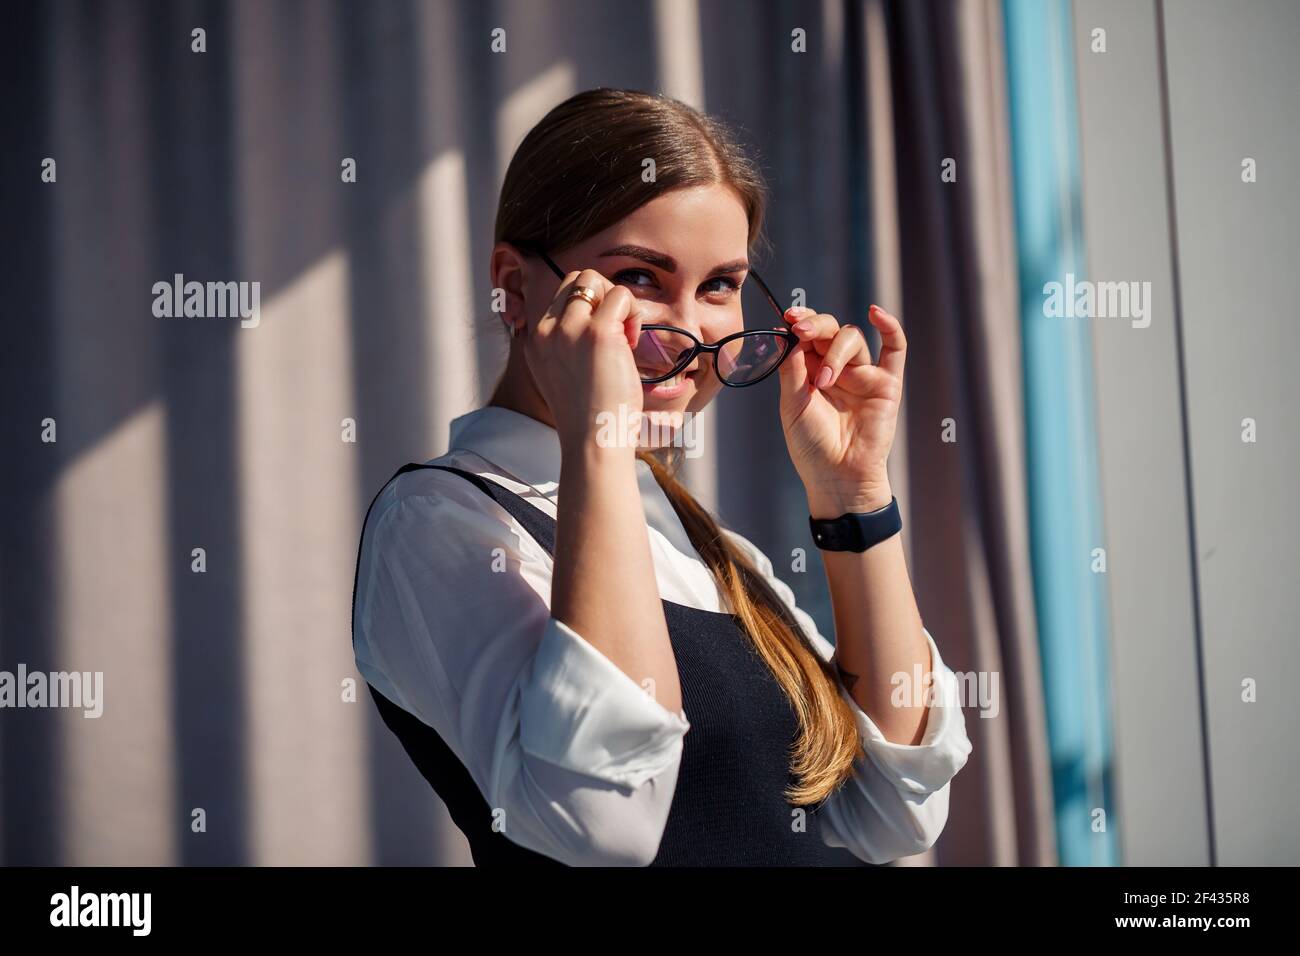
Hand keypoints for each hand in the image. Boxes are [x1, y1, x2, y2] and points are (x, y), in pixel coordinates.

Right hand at [520, 268, 644, 448]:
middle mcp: (548, 330)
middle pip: (577, 279)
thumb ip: (567, 346)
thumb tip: (597, 319)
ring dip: (618, 303)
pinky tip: (632, 342)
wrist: (593, 440)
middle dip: (602, 297)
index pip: (562, 295)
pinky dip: (633, 312)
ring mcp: (570, 329)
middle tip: (616, 332)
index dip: (589, 308)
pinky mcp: (598, 333)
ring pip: (596, 280)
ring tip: (625, 337)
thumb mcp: (562, 374)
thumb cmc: (589, 416)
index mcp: (536, 339)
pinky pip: (622, 296)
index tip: (601, 341)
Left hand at [775, 304, 905, 516]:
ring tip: (824, 381)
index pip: (808, 335)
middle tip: (801, 330)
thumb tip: (788, 334)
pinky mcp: (887, 384)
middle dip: (815, 326)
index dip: (800, 321)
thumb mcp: (792, 404)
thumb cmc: (811, 446)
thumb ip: (792, 369)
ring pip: (853, 339)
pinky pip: (895, 349)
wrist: (837, 476)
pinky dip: (890, 327)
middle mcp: (837, 368)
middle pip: (830, 329)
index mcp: (811, 371)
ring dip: (835, 351)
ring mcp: (862, 374)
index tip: (789, 317)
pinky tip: (876, 313)